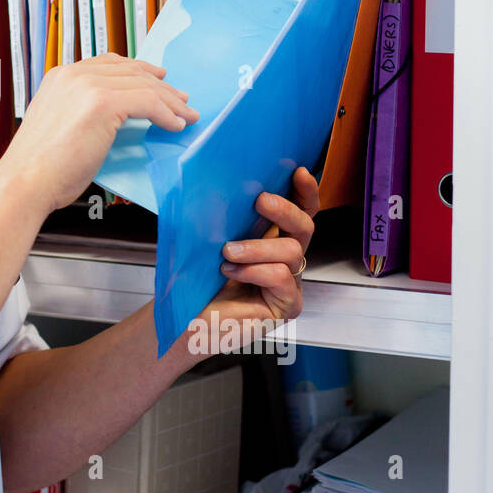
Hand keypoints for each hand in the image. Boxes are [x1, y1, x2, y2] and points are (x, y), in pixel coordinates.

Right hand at [0, 53, 199, 213]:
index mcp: (60, 77)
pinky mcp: (103, 103)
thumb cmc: (39, 169)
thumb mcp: (58, 127)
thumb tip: (110, 120)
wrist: (25, 182)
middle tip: (180, 98)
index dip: (138, 70)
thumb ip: (80, 113)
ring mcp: (87, 86)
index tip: (157, 79)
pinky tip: (174, 124)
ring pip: (143, 84)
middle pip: (131, 70)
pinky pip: (148, 102)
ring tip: (186, 114)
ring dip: (170, 101)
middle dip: (161, 85)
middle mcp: (73, 75)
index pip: (109, 64)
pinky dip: (166, 113)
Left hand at [180, 167, 319, 356]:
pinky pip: (282, 278)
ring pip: (291, 251)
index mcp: (272, 239)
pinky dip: (255, 271)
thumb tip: (225, 185)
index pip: (300, 212)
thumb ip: (227, 219)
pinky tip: (231, 272)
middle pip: (305, 226)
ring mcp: (290, 283)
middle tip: (259, 201)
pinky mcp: (287, 306)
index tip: (298, 172)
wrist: (187, 320)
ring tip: (227, 252)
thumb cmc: (198, 281)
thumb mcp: (210, 241)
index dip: (305, 192)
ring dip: (257, 247)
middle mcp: (286, 259)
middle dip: (284, 209)